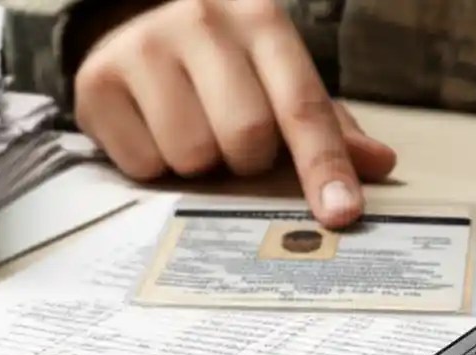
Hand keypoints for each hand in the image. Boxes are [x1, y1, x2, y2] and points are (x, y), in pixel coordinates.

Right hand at [70, 0, 396, 226]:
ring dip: (198, 165)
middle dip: (245, 160)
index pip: (302, 105)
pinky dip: (153, 166)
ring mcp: (144, 46)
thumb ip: (326, 126)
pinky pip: (143, 165)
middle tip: (232, 143)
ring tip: (190, 131)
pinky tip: (151, 131)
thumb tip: (378, 164)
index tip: (340, 214)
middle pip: (246, 136)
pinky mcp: (97, 81)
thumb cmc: (221, 68)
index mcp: (260, 18)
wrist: (135, 31)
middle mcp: (201, 20)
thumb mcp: (277, 81)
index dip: (324, 166)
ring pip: (192, 154)